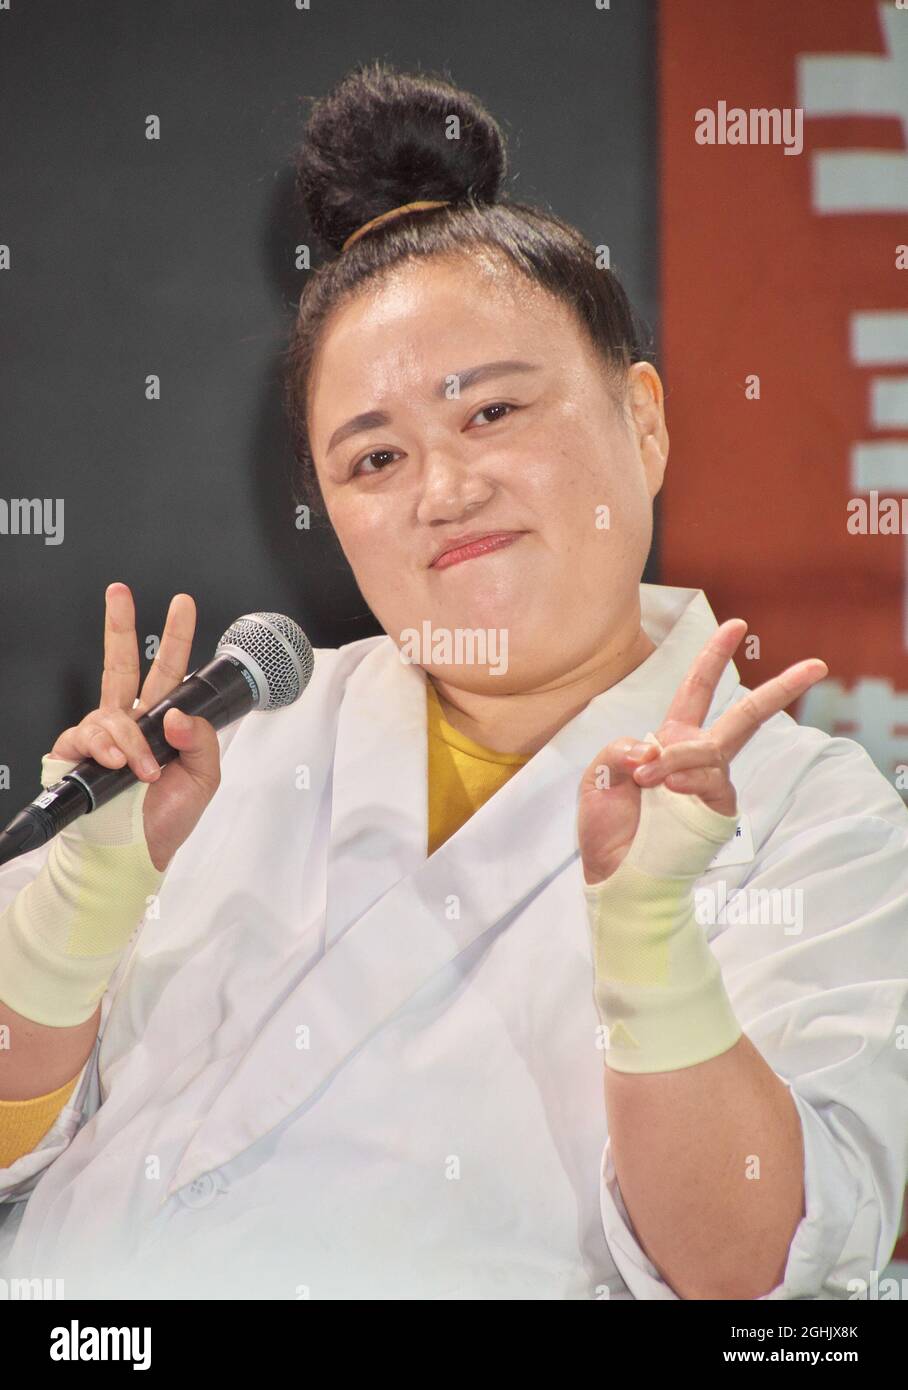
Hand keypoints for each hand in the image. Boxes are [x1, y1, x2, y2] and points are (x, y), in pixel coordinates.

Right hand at [48, 583, 221, 870]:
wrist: (134, 855)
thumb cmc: (166, 820)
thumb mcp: (203, 778)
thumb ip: (200, 741)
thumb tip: (177, 713)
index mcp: (161, 723)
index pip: (169, 672)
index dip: (176, 638)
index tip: (182, 604)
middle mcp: (130, 722)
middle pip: (123, 664)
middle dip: (119, 626)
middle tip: (119, 592)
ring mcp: (101, 736)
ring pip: (111, 711)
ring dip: (131, 740)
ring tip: (144, 770)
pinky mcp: (75, 753)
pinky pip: (87, 735)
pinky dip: (107, 748)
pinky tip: (117, 762)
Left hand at [577, 619, 827, 884]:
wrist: (615, 875)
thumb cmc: (609, 825)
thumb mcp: (601, 773)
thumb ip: (622, 747)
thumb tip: (654, 746)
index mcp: (671, 738)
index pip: (696, 688)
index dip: (713, 656)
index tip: (737, 624)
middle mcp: (697, 756)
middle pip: (745, 715)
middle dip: (781, 690)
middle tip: (816, 664)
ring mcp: (710, 783)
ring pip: (710, 750)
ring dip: (675, 757)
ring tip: (643, 777)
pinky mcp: (718, 810)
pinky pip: (709, 782)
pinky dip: (684, 779)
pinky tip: (664, 788)